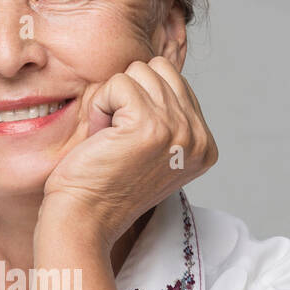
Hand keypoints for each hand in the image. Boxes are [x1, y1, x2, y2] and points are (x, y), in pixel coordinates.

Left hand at [40, 55, 217, 247]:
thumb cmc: (105, 184)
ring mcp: (178, 131)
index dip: (141, 103)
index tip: (131, 145)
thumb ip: (168, 116)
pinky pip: (118, 83)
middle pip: (159, 70)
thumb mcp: (153, 150)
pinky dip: (100, 106)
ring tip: (109, 139)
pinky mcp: (149, 126)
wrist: (84, 220)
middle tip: (116, 138)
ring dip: (112, 101)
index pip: (175, 81)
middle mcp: (198, 138)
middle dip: (128, 96)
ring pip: (139, 72)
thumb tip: (158, 69)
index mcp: (205, 144)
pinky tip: (100, 138)